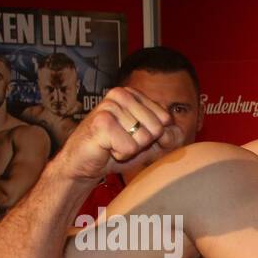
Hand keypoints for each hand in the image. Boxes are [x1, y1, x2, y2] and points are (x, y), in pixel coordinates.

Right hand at [56, 85, 183, 180]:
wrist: (85, 162)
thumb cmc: (118, 149)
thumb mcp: (150, 143)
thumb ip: (170, 137)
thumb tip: (172, 133)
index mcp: (135, 94)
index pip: (167, 119)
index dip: (156, 137)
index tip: (135, 137)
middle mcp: (122, 94)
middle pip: (157, 128)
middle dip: (143, 143)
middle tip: (122, 141)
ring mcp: (110, 106)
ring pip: (144, 138)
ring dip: (131, 149)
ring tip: (114, 144)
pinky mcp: (102, 122)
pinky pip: (130, 147)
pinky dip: (121, 154)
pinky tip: (107, 148)